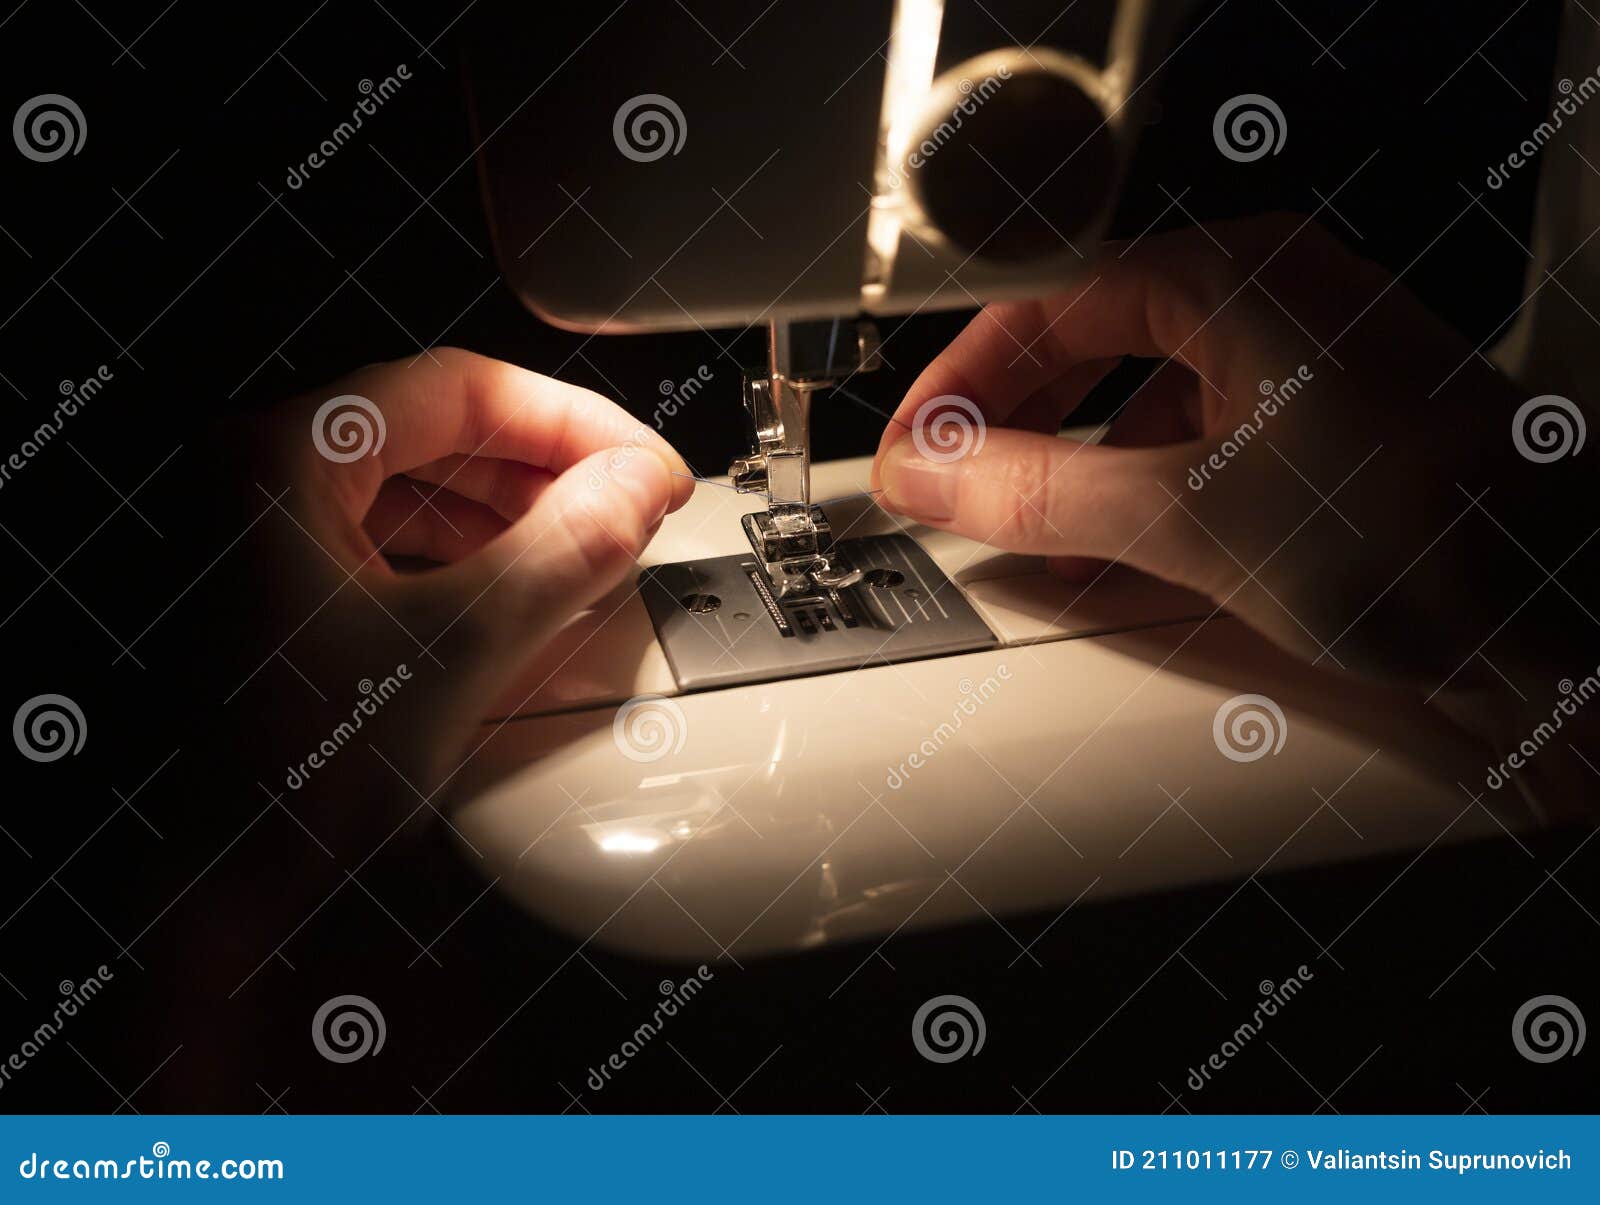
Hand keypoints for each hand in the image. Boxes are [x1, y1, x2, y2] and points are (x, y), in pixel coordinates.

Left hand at [236, 348, 691, 842]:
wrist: (202, 903)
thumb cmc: (276, 786)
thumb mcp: (454, 651)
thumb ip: (565, 551)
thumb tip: (635, 487)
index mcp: (275, 461)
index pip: (459, 389)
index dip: (574, 424)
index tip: (642, 466)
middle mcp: (249, 482)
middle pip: (433, 431)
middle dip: (545, 469)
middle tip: (626, 505)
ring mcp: (249, 539)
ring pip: (411, 488)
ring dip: (508, 514)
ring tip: (584, 550)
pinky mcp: (265, 595)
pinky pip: (384, 543)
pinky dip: (460, 557)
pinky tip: (512, 591)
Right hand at [872, 216, 1597, 813]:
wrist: (1569, 613)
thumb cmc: (1430, 536)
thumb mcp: (1187, 516)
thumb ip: (1037, 492)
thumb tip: (937, 473)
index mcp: (1239, 276)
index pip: (1046, 302)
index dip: (962, 381)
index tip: (916, 448)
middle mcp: (1276, 301)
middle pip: (1090, 340)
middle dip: (1010, 422)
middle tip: (949, 488)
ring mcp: (1307, 365)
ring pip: (1142, 391)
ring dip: (1071, 463)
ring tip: (1023, 532)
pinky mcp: (1327, 431)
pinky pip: (1196, 436)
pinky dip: (1139, 489)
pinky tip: (1115, 551)